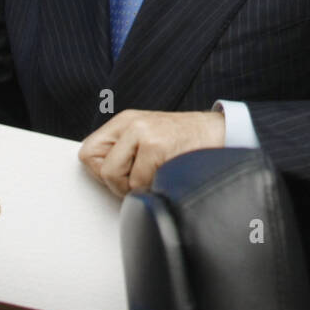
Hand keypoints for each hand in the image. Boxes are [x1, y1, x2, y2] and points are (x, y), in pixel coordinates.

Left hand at [79, 109, 225, 195]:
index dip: (101, 172)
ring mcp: (143, 132)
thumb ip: (123, 152)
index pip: (88, 153)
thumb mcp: (148, 139)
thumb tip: (101, 176)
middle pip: (98, 167)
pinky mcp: (156, 145)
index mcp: (125, 121)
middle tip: (141, 179)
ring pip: (114, 177)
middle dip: (117, 183)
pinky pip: (138, 183)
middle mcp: (131, 123)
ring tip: (155, 176)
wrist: (221, 134)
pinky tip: (166, 174)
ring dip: (135, 188)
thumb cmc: (186, 142)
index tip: (122, 176)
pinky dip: (152, 188)